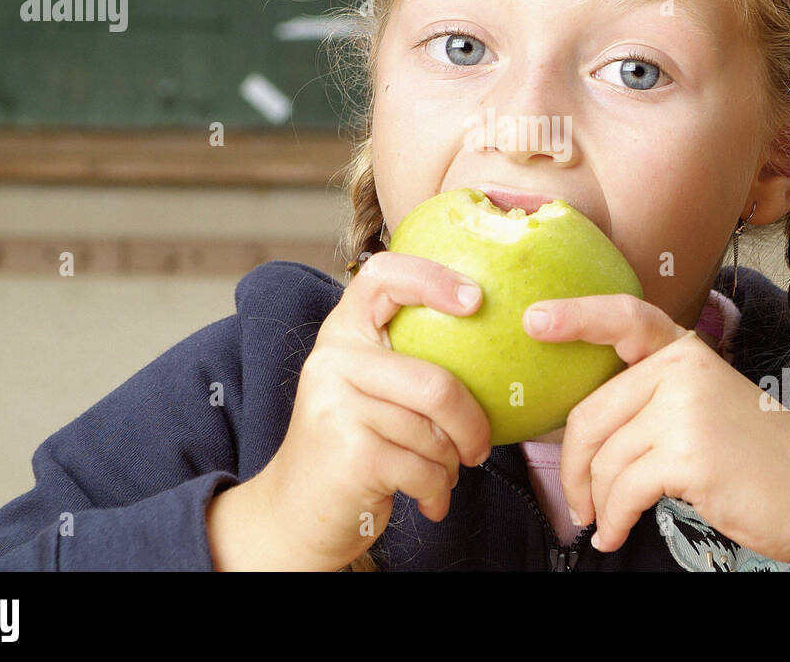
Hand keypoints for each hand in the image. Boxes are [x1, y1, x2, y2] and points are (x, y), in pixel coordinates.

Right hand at [235, 251, 492, 569]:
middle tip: (479, 447)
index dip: (433, 278)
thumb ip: (407, 360)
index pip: (382, 277)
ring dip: (450, 465)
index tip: (475, 299)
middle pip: (436, 383)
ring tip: (439, 474)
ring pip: (435, 433)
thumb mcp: (369, 387)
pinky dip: (437, 490)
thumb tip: (493, 338)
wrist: (296, 513)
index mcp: (343, 333)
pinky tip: (427, 498)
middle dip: (472, 424)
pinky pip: (425, 469)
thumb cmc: (351, 445)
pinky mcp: (351, 455)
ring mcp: (337, 407)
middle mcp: (333, 361)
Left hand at [523, 294, 789, 564]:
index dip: (575, 317)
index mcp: (684, 349)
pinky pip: (622, 491)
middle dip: (572, 466)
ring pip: (604, 458)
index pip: (624, 317)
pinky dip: (613, 521)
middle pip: (591, 412)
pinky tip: (615, 535)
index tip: (533, 321)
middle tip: (576, 502)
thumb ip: (650, 397)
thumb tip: (577, 428)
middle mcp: (684, 366)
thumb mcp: (702, 404)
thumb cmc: (752, 457)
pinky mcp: (690, 454)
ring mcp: (687, 408)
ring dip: (595, 502)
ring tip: (602, 524)